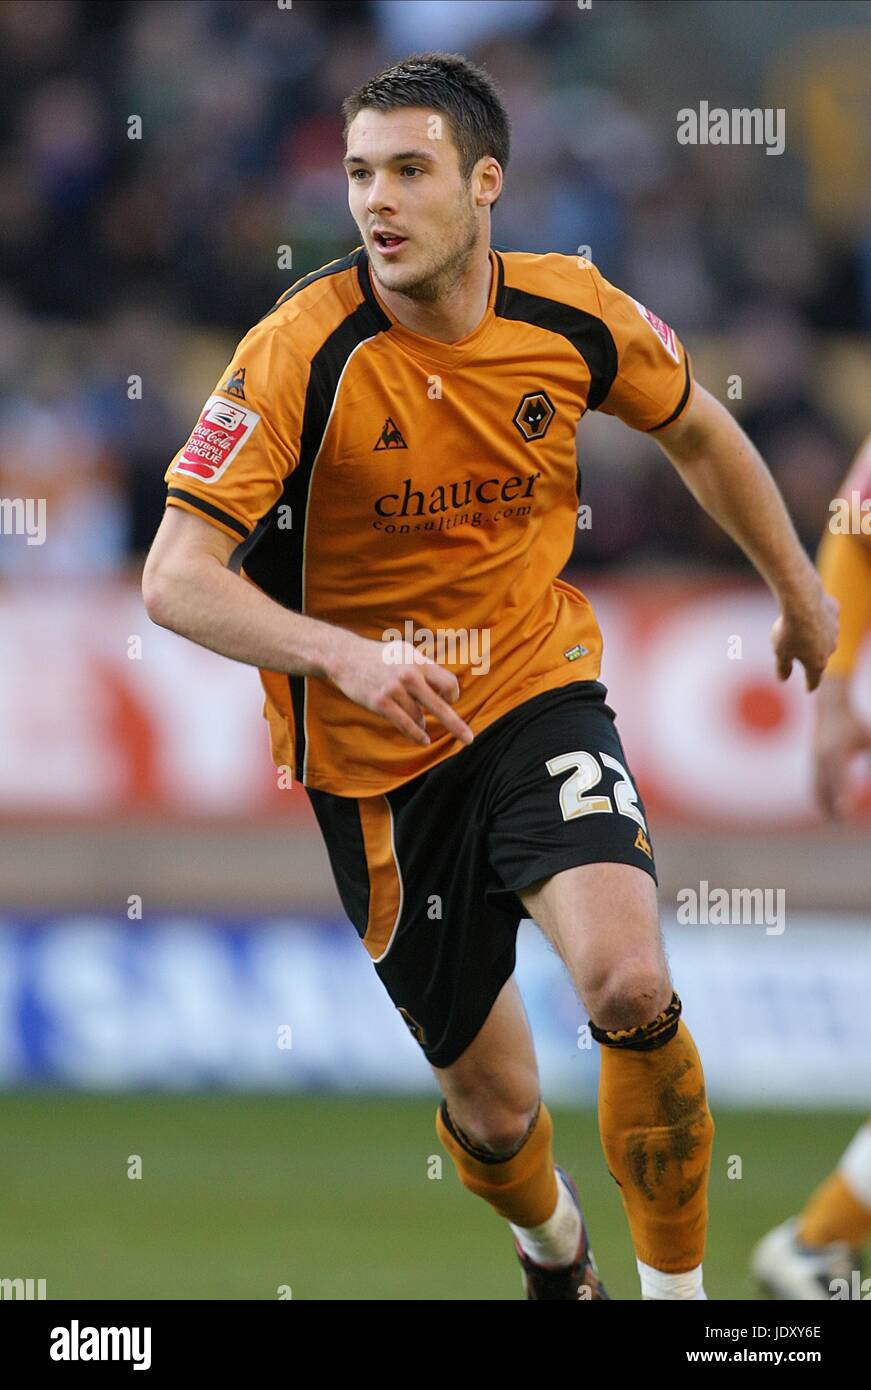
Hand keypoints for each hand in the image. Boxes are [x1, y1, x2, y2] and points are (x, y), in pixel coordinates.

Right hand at [325, 630, 473, 746]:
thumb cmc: (378, 657)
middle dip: (456, 724)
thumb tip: (443, 690)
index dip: (452, 696)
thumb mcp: (404, 653)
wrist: (345, 657)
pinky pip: (405, 724)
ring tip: (415, 718)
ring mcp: (395, 689)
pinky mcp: (381, 702)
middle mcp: (410, 675)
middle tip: (469, 739)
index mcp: (419, 662)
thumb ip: (424, 669)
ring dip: (421, 722)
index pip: (448, 683)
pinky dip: (416, 734)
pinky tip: (423, 740)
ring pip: (419, 716)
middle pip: (441, 705)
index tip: (448, 700)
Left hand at [770, 590, 838, 690]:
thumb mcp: (780, 651)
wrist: (802, 601)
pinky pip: (827, 616)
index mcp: (817, 663)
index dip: (810, 685)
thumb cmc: (789, 629)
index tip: (808, 689)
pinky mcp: (834, 612)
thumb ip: (782, 667)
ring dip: (815, 635)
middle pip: (820, 657)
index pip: (814, 680)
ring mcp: (835, 630)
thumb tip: (783, 679)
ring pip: (825, 636)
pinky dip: (819, 616)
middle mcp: (830, 648)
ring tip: (800, 628)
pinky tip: (809, 610)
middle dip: (811, 657)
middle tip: (797, 651)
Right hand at [813, 676, 870, 818]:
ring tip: (837, 822)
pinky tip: (827, 810)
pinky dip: (819, 798)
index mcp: (836, 751)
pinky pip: (814, 785)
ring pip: (817, 789)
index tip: (847, 812)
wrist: (830, 711)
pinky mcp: (812, 763)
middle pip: (826, 788)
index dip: (843, 796)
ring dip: (825, 806)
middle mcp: (822, 758)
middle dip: (833, 806)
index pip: (840, 779)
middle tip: (845, 824)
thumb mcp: (869, 741)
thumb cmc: (854, 726)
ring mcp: (814, 761)